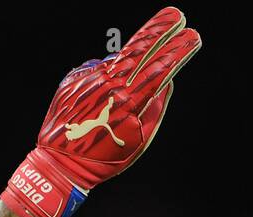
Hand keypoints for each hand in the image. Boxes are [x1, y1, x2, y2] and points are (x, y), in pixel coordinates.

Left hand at [1, 6, 201, 216]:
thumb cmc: (106, 157)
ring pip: (115, 61)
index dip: (178, 50)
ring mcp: (87, 80)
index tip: (192, 35)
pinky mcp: (71, 81)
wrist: (59, 166)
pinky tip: (98, 101)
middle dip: (160, 30)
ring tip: (124, 86)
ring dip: (129, 62)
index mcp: (129, 102)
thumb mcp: (140, 139)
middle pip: (138, 49)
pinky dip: (103, 80)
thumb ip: (157, 105)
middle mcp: (107, 85)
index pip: (160, 68)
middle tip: (175, 15)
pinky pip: (95, 72)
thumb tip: (167, 77)